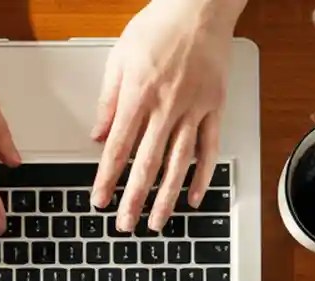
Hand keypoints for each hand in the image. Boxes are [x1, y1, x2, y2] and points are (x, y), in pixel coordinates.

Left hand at [91, 0, 245, 232]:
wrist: (200, 5)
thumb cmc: (159, 26)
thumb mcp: (119, 58)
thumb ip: (108, 101)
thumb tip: (98, 135)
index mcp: (139, 95)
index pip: (118, 148)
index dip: (107, 178)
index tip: (99, 200)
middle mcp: (167, 106)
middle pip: (147, 163)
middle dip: (134, 198)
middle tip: (125, 224)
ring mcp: (194, 109)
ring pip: (179, 163)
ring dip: (167, 197)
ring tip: (157, 222)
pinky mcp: (215, 107)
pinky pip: (210, 148)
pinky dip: (203, 176)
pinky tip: (194, 197)